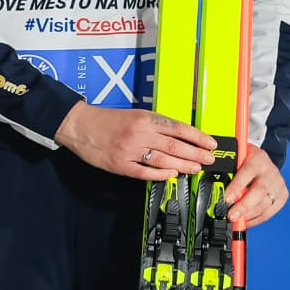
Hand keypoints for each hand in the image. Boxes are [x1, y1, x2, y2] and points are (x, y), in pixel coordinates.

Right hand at [54, 99, 218, 180]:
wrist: (80, 125)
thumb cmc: (107, 120)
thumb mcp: (134, 114)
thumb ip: (154, 124)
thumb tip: (179, 135)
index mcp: (144, 118)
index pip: (177, 127)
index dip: (196, 136)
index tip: (210, 144)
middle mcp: (139, 133)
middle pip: (174, 145)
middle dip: (195, 154)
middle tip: (209, 160)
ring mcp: (130, 151)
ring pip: (163, 159)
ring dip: (183, 165)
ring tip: (196, 169)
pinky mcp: (120, 165)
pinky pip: (144, 172)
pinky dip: (160, 174)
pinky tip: (172, 174)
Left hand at [222, 145, 288, 228]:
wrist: (263, 159)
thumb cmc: (247, 159)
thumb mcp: (236, 156)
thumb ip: (227, 165)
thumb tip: (213, 179)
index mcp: (258, 158)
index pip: (248, 171)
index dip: (238, 186)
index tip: (228, 198)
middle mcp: (270, 171)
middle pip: (259, 191)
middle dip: (244, 206)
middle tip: (231, 216)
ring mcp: (278, 183)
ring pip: (265, 203)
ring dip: (249, 215)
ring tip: (237, 221)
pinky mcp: (283, 195)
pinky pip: (270, 211)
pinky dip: (257, 219)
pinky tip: (247, 221)